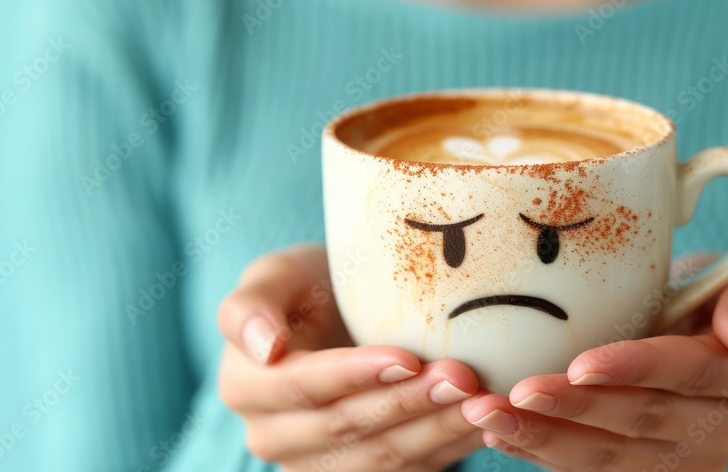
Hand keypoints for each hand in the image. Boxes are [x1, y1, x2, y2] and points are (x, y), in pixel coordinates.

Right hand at [217, 245, 484, 470]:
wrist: (336, 315)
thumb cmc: (307, 286)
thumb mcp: (275, 275)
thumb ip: (250, 306)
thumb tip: (264, 348)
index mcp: (245, 387)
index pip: (301, 387)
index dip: (354, 375)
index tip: (406, 357)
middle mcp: (272, 437)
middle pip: (345, 429)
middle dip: (407, 404)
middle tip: (461, 377)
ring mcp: (314, 466)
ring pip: (380, 460)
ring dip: (435, 431)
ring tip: (480, 401)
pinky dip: (447, 449)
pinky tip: (482, 423)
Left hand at [460, 258, 727, 470]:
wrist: (693, 336)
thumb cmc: (705, 296)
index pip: (693, 373)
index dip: (636, 370)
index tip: (579, 365)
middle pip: (643, 419)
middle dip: (576, 409)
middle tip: (519, 393)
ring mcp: (690, 461)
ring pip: (611, 457)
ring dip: (546, 438)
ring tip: (491, 416)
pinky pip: (592, 471)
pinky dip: (542, 453)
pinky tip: (502, 436)